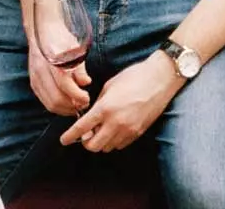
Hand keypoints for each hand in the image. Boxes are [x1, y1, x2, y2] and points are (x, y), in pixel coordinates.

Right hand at [27, 40, 90, 116]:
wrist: (43, 30)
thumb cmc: (62, 38)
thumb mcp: (75, 48)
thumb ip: (80, 68)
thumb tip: (86, 83)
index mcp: (53, 60)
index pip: (65, 85)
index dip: (78, 96)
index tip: (87, 98)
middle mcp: (41, 70)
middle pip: (56, 99)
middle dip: (72, 106)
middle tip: (84, 104)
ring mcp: (35, 77)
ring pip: (49, 103)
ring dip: (65, 109)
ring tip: (77, 106)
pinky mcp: (33, 82)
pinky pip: (44, 101)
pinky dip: (57, 106)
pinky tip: (67, 103)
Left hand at [59, 51, 180, 151]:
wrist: (160, 79)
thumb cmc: (134, 77)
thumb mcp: (110, 86)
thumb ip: (98, 103)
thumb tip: (91, 115)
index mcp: (105, 108)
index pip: (81, 129)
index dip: (69, 136)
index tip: (64, 140)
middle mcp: (115, 123)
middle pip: (93, 146)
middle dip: (86, 142)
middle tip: (87, 133)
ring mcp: (128, 130)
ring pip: (107, 148)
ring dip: (101, 141)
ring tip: (103, 128)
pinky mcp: (138, 133)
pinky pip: (120, 144)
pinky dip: (114, 141)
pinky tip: (115, 128)